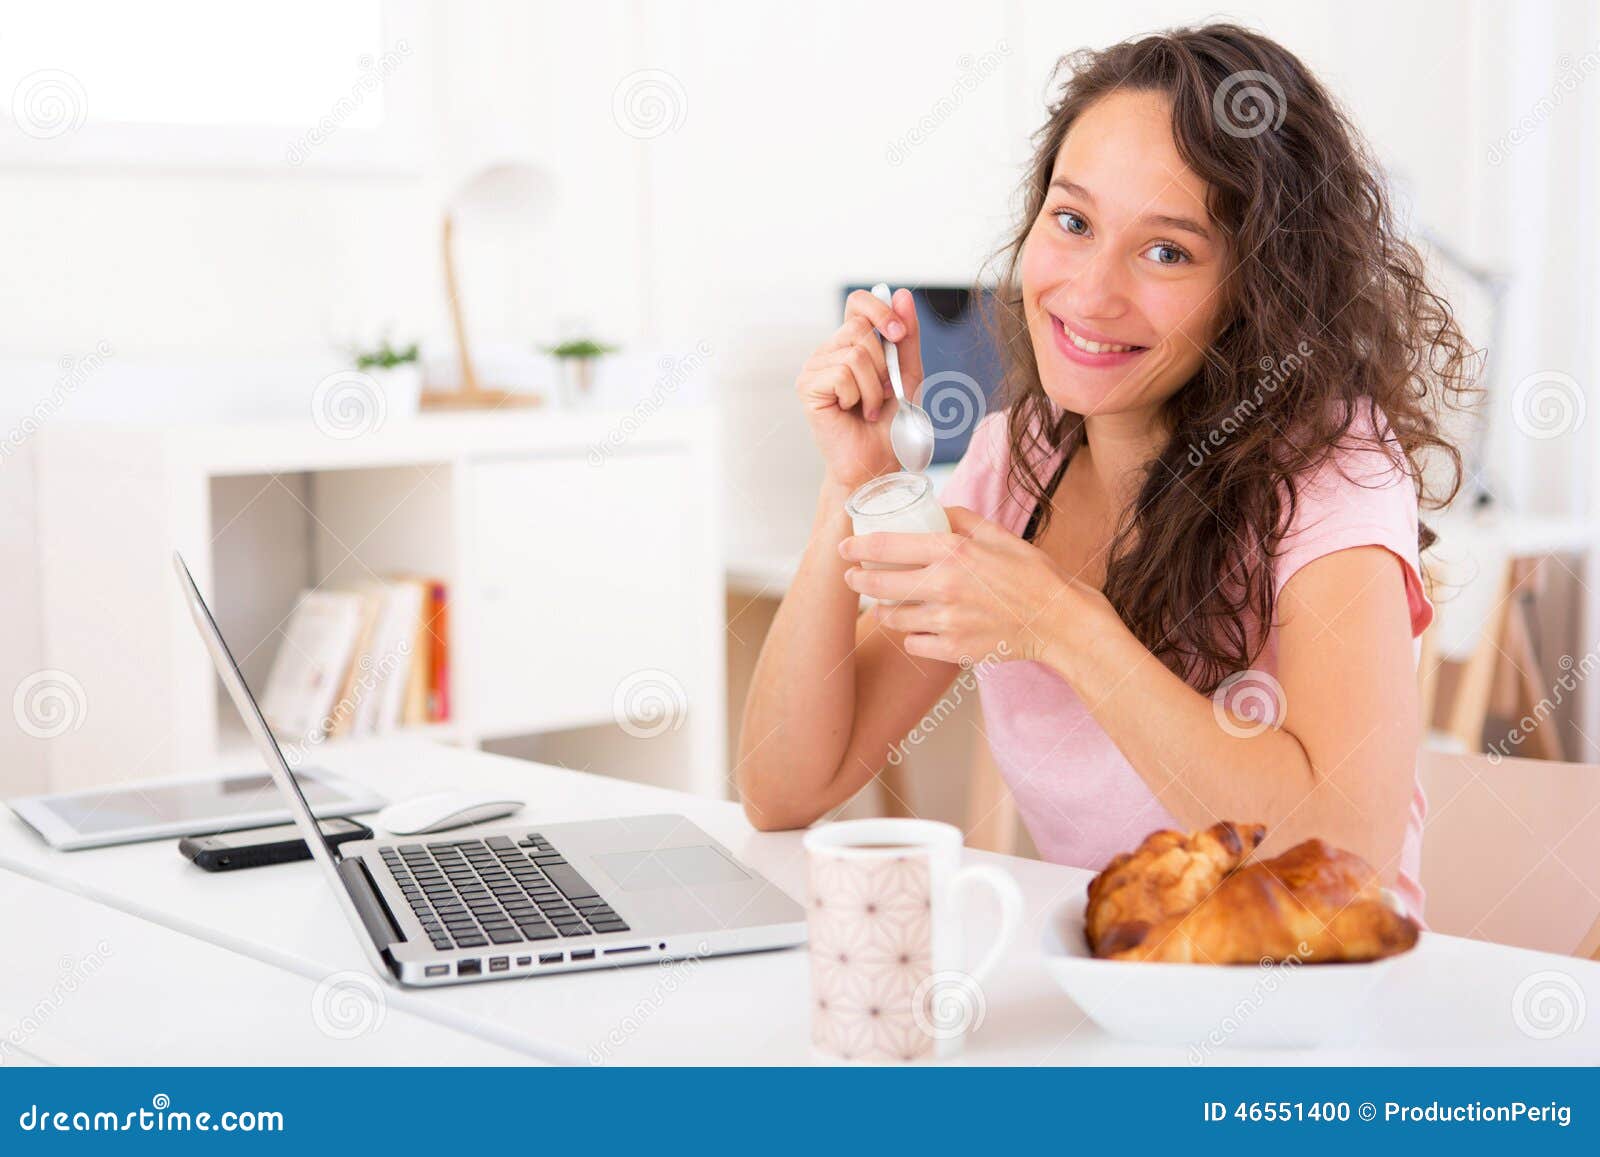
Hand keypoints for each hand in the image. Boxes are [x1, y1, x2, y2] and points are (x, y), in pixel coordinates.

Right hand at [796, 288, 923, 490]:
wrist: (877, 461)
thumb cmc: (891, 422)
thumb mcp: (908, 374)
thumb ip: (906, 337)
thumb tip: (900, 295)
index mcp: (849, 343)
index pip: (857, 303)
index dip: (879, 311)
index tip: (898, 334)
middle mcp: (828, 351)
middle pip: (860, 329)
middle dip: (883, 364)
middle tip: (881, 392)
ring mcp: (814, 367)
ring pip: (855, 354)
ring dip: (873, 386)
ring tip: (869, 407)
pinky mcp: (808, 386)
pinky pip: (843, 373)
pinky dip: (858, 396)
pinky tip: (853, 412)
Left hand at [839, 507, 1119, 669]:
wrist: (1058, 621)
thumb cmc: (1031, 574)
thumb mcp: (997, 534)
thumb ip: (960, 519)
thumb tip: (931, 509)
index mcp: (953, 552)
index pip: (887, 546)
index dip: (857, 547)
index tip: (845, 548)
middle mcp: (944, 586)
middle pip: (879, 585)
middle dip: (858, 581)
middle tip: (853, 578)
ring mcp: (947, 621)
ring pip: (892, 618)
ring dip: (883, 610)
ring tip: (884, 604)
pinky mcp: (954, 649)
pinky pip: (914, 644)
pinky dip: (912, 636)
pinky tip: (918, 628)